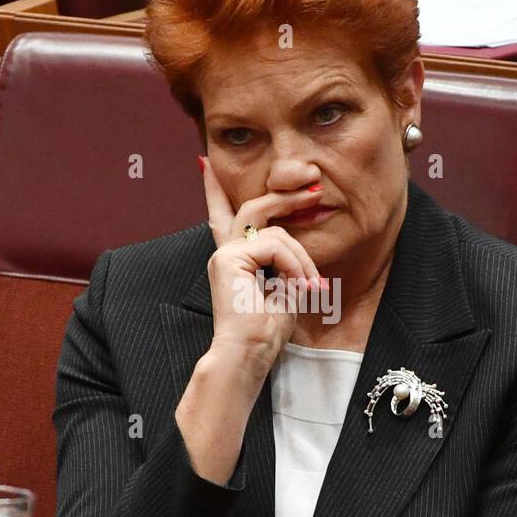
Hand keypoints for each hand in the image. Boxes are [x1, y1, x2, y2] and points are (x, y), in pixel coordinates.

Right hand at [173, 156, 324, 485]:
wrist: (248, 354)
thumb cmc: (267, 332)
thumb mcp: (286, 288)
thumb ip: (287, 261)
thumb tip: (295, 241)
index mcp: (234, 260)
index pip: (222, 216)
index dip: (213, 190)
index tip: (203, 163)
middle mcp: (225, 252)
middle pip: (255, 208)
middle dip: (285, 196)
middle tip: (314, 189)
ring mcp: (224, 253)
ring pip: (274, 230)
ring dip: (301, 257)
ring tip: (312, 285)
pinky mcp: (229, 258)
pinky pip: (275, 244)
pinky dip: (294, 264)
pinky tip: (298, 286)